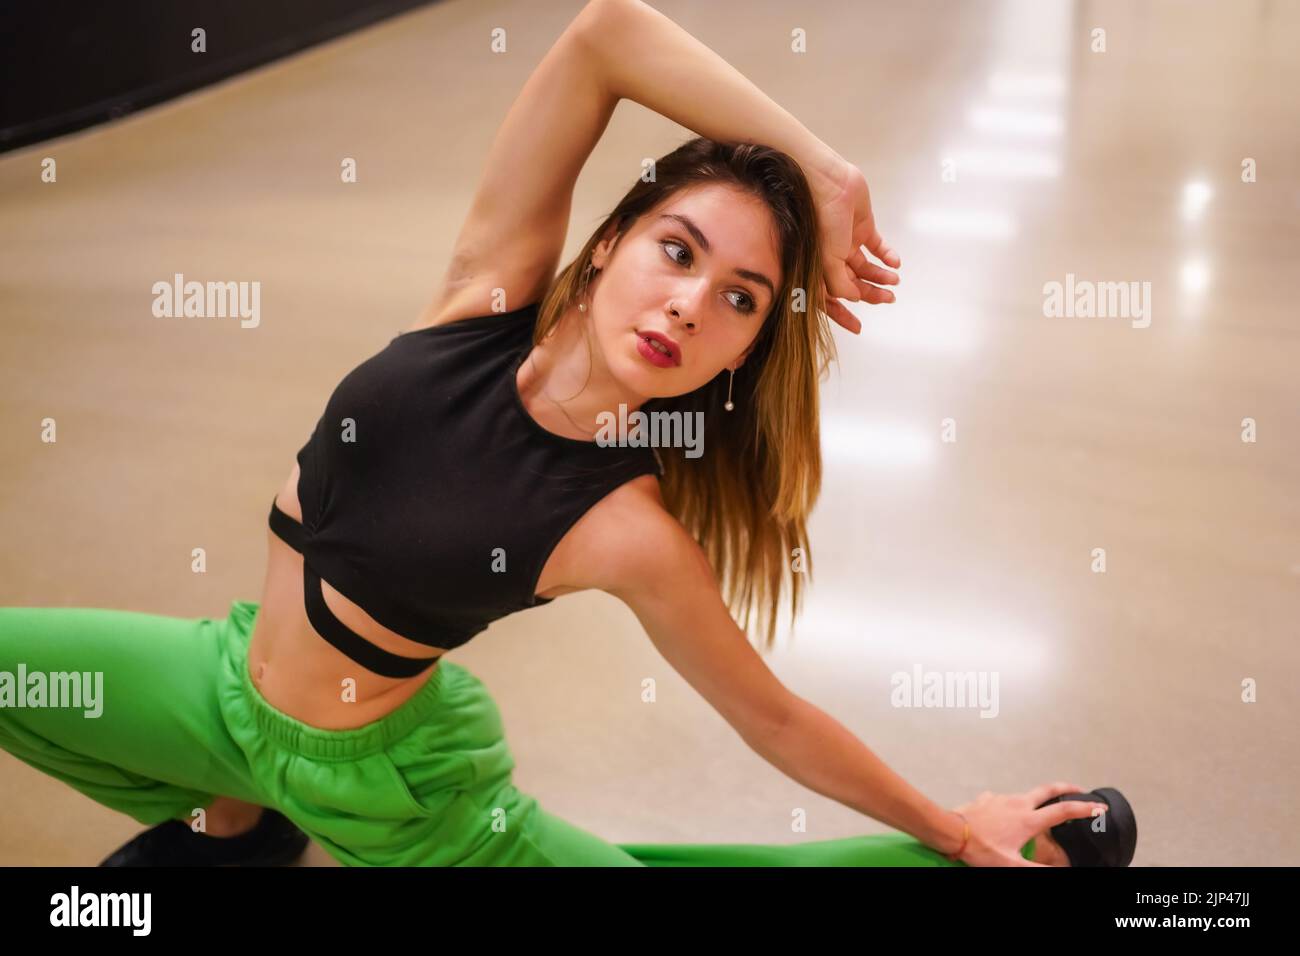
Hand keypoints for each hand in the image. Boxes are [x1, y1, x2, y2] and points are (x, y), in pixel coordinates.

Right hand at [812, 158, 900, 333]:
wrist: (826, 182)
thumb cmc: (818, 219)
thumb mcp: (827, 260)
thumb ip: (840, 284)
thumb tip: (855, 298)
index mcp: (817, 268)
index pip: (830, 298)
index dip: (843, 314)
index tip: (858, 327)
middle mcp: (831, 258)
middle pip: (853, 283)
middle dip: (871, 293)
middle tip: (889, 299)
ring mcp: (846, 241)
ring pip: (866, 267)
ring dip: (881, 276)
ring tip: (895, 281)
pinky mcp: (862, 226)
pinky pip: (877, 246)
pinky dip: (887, 255)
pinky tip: (894, 262)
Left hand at [951, 781, 1108, 866]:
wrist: (950, 831)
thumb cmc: (980, 848)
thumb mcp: (1012, 865)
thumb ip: (1039, 869)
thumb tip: (1062, 870)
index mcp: (1028, 820)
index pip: (1063, 811)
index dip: (1085, 808)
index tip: (1099, 807)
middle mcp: (1017, 804)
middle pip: (1048, 789)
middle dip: (1067, 787)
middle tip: (1079, 790)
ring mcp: (1001, 798)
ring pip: (1027, 794)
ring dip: (1039, 798)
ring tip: (1044, 808)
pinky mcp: (987, 798)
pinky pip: (1005, 799)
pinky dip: (1013, 805)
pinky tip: (1008, 815)